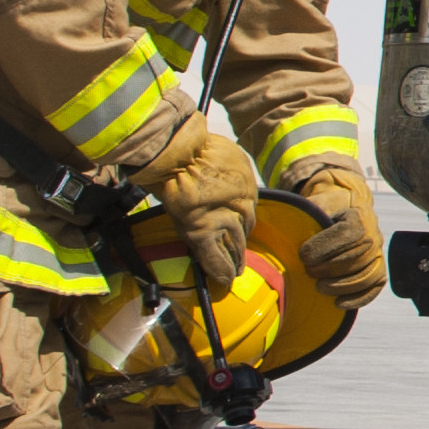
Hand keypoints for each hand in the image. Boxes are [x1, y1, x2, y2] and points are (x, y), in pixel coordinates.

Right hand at [137, 117, 258, 299]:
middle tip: (240, 264)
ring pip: (232, 245)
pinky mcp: (202, 230)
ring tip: (233, 274)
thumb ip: (230, 174)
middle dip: (240, 247)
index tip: (241, 233)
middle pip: (243, 231)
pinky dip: (218, 268)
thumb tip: (223, 178)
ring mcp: (222, 219)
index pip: (246, 214)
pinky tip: (224, 280)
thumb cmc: (200, 148)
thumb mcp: (229, 157)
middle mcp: (241, 206)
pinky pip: (212, 255)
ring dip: (232, 260)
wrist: (182, 151)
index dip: (242, 225)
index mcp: (246, 189)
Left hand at [290, 163, 385, 307]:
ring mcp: (377, 254)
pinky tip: (337, 303)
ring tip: (319, 287)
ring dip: (341, 285)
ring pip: (367, 274)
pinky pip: (375, 287)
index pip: (349, 233)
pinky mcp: (378, 269)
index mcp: (358, 215)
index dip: (325, 247)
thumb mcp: (313, 206)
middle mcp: (373, 234)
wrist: (344, 209)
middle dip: (329, 268)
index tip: (303, 255)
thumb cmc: (322, 212)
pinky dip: (358, 298)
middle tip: (308, 271)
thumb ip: (301, 214)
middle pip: (357, 257)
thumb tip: (277, 226)